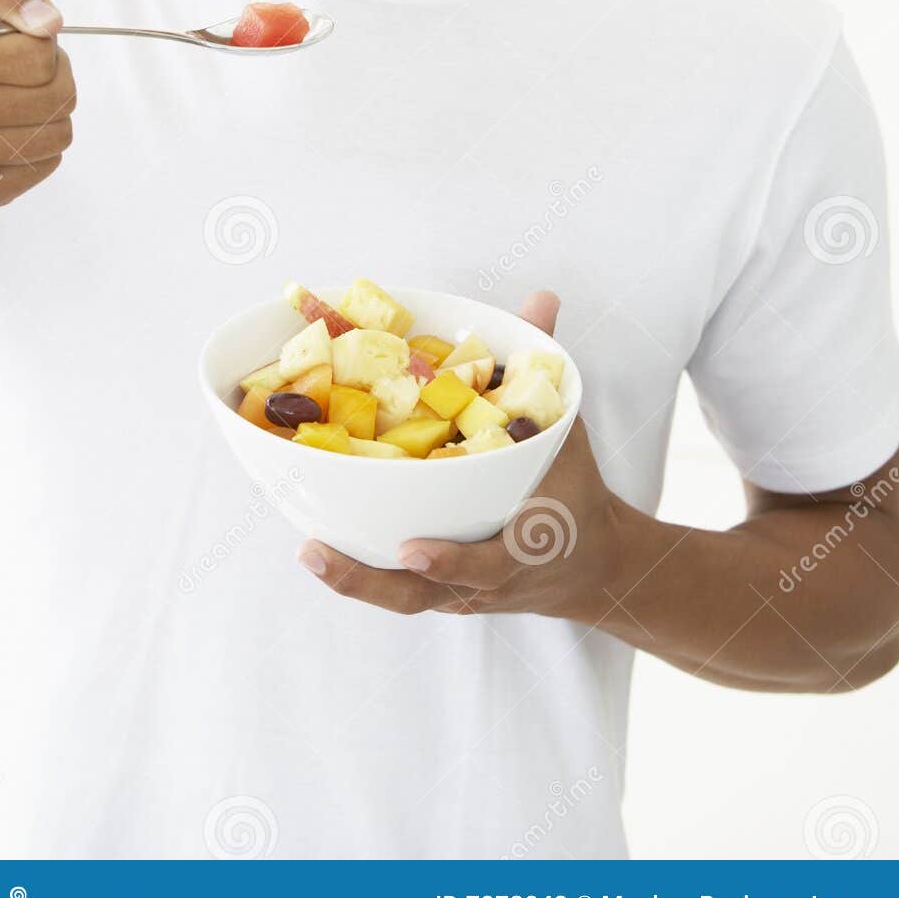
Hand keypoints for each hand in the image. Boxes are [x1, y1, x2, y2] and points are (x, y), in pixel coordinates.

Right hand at [0, 0, 76, 214]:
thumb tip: (49, 23)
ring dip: (55, 113)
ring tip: (24, 101)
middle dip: (58, 78)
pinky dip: (42, 148)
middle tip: (32, 74)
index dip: (43, 45)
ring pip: (56, 135)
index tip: (21, 43)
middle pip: (53, 97)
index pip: (38, 55)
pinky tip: (11, 133)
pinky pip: (45, 166)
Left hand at [297, 291, 619, 620]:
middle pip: (423, 595)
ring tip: (308, 550)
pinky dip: (361, 573)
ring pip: (402, 598)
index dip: (453, 563)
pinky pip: (398, 590)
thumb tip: (541, 298)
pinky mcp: (442, 593)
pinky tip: (321, 545)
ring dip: (354, 580)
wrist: (590, 565)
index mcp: (526, 542)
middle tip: (316, 552)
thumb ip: (543, 370)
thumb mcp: (565, 431)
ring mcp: (461, 594)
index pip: (490, 564)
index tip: (411, 550)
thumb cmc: (572, 489)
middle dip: (371, 581)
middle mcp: (487, 580)